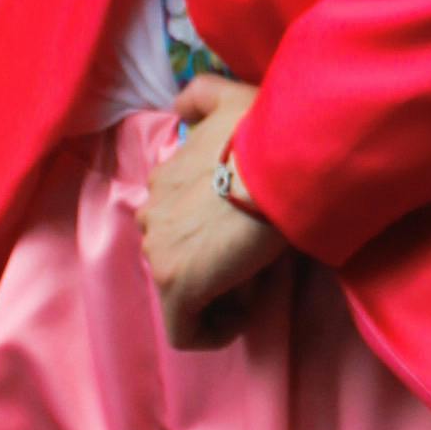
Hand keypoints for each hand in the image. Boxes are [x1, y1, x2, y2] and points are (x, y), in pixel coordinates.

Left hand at [139, 73, 289, 348]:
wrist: (281, 164)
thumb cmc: (265, 136)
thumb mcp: (228, 98)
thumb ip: (197, 98)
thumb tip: (179, 109)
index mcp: (161, 179)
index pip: (178, 221)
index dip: (214, 232)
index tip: (248, 229)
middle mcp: (149, 214)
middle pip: (178, 257)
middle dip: (214, 263)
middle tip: (254, 252)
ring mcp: (157, 251)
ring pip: (183, 291)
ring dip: (219, 289)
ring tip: (255, 273)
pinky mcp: (176, 285)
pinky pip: (185, 332)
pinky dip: (215, 331)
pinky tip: (244, 313)